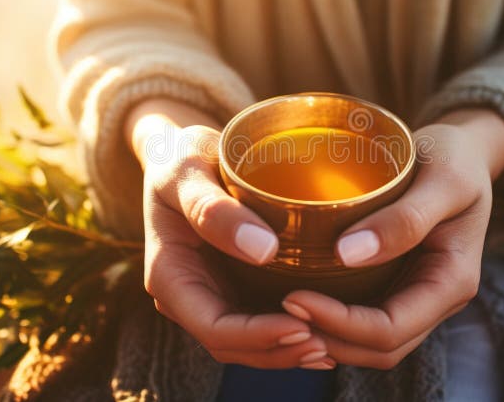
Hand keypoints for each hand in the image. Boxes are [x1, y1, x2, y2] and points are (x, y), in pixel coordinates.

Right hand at [127, 99, 332, 368]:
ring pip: (249, 343)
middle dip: (278, 351)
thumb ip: (213, 209)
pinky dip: (291, 331)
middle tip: (329, 344)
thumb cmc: (182, 155)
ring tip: (334, 346)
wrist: (184, 153)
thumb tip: (263, 250)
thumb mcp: (186, 170)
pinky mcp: (234, 285)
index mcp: (169, 274)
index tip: (302, 325)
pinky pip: (261, 320)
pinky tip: (328, 330)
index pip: (213, 326)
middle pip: (233, 345)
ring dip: (288, 350)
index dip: (257, 336)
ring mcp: (212, 293)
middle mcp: (188, 294)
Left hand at [281, 109, 503, 368]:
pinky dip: (333, 317)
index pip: (391, 330)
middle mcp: (436, 299)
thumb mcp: (443, 178)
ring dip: (328, 335)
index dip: (340, 324)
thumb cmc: (456, 156)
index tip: (293, 298)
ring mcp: (417, 294)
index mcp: (453, 282)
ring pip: (371, 342)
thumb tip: (348, 255)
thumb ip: (406, 218)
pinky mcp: (398, 281)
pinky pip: (366, 316)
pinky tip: (301, 296)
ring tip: (283, 310)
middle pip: (379, 348)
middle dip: (328, 337)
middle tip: (278, 310)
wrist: (464, 150)